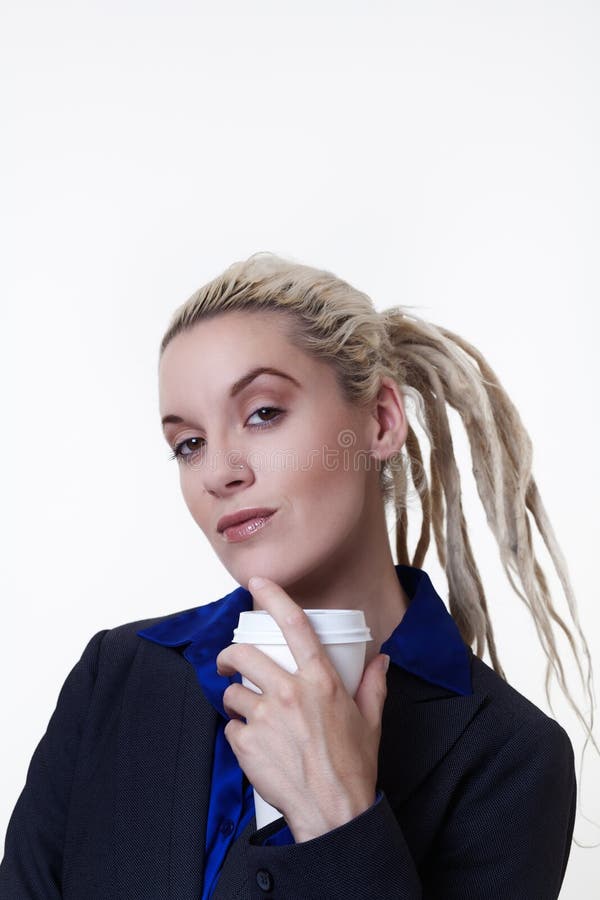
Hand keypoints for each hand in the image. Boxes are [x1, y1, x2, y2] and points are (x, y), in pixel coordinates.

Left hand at [215, 575, 389, 842]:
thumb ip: (373, 685)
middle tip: (228, 663)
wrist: (333, 813)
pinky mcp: (247, 744)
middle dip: (229, 655)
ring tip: (245, 710)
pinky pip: (231, 727)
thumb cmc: (353, 766)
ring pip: (232, 693)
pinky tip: (252, 742)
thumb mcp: (370, 720)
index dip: (273, 597)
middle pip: (243, 654)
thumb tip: (381, 660)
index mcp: (320, 681)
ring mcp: (265, 718)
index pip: (294, 624)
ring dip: (234, 698)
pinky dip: (237, 732)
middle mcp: (290, 693)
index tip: (257, 583)